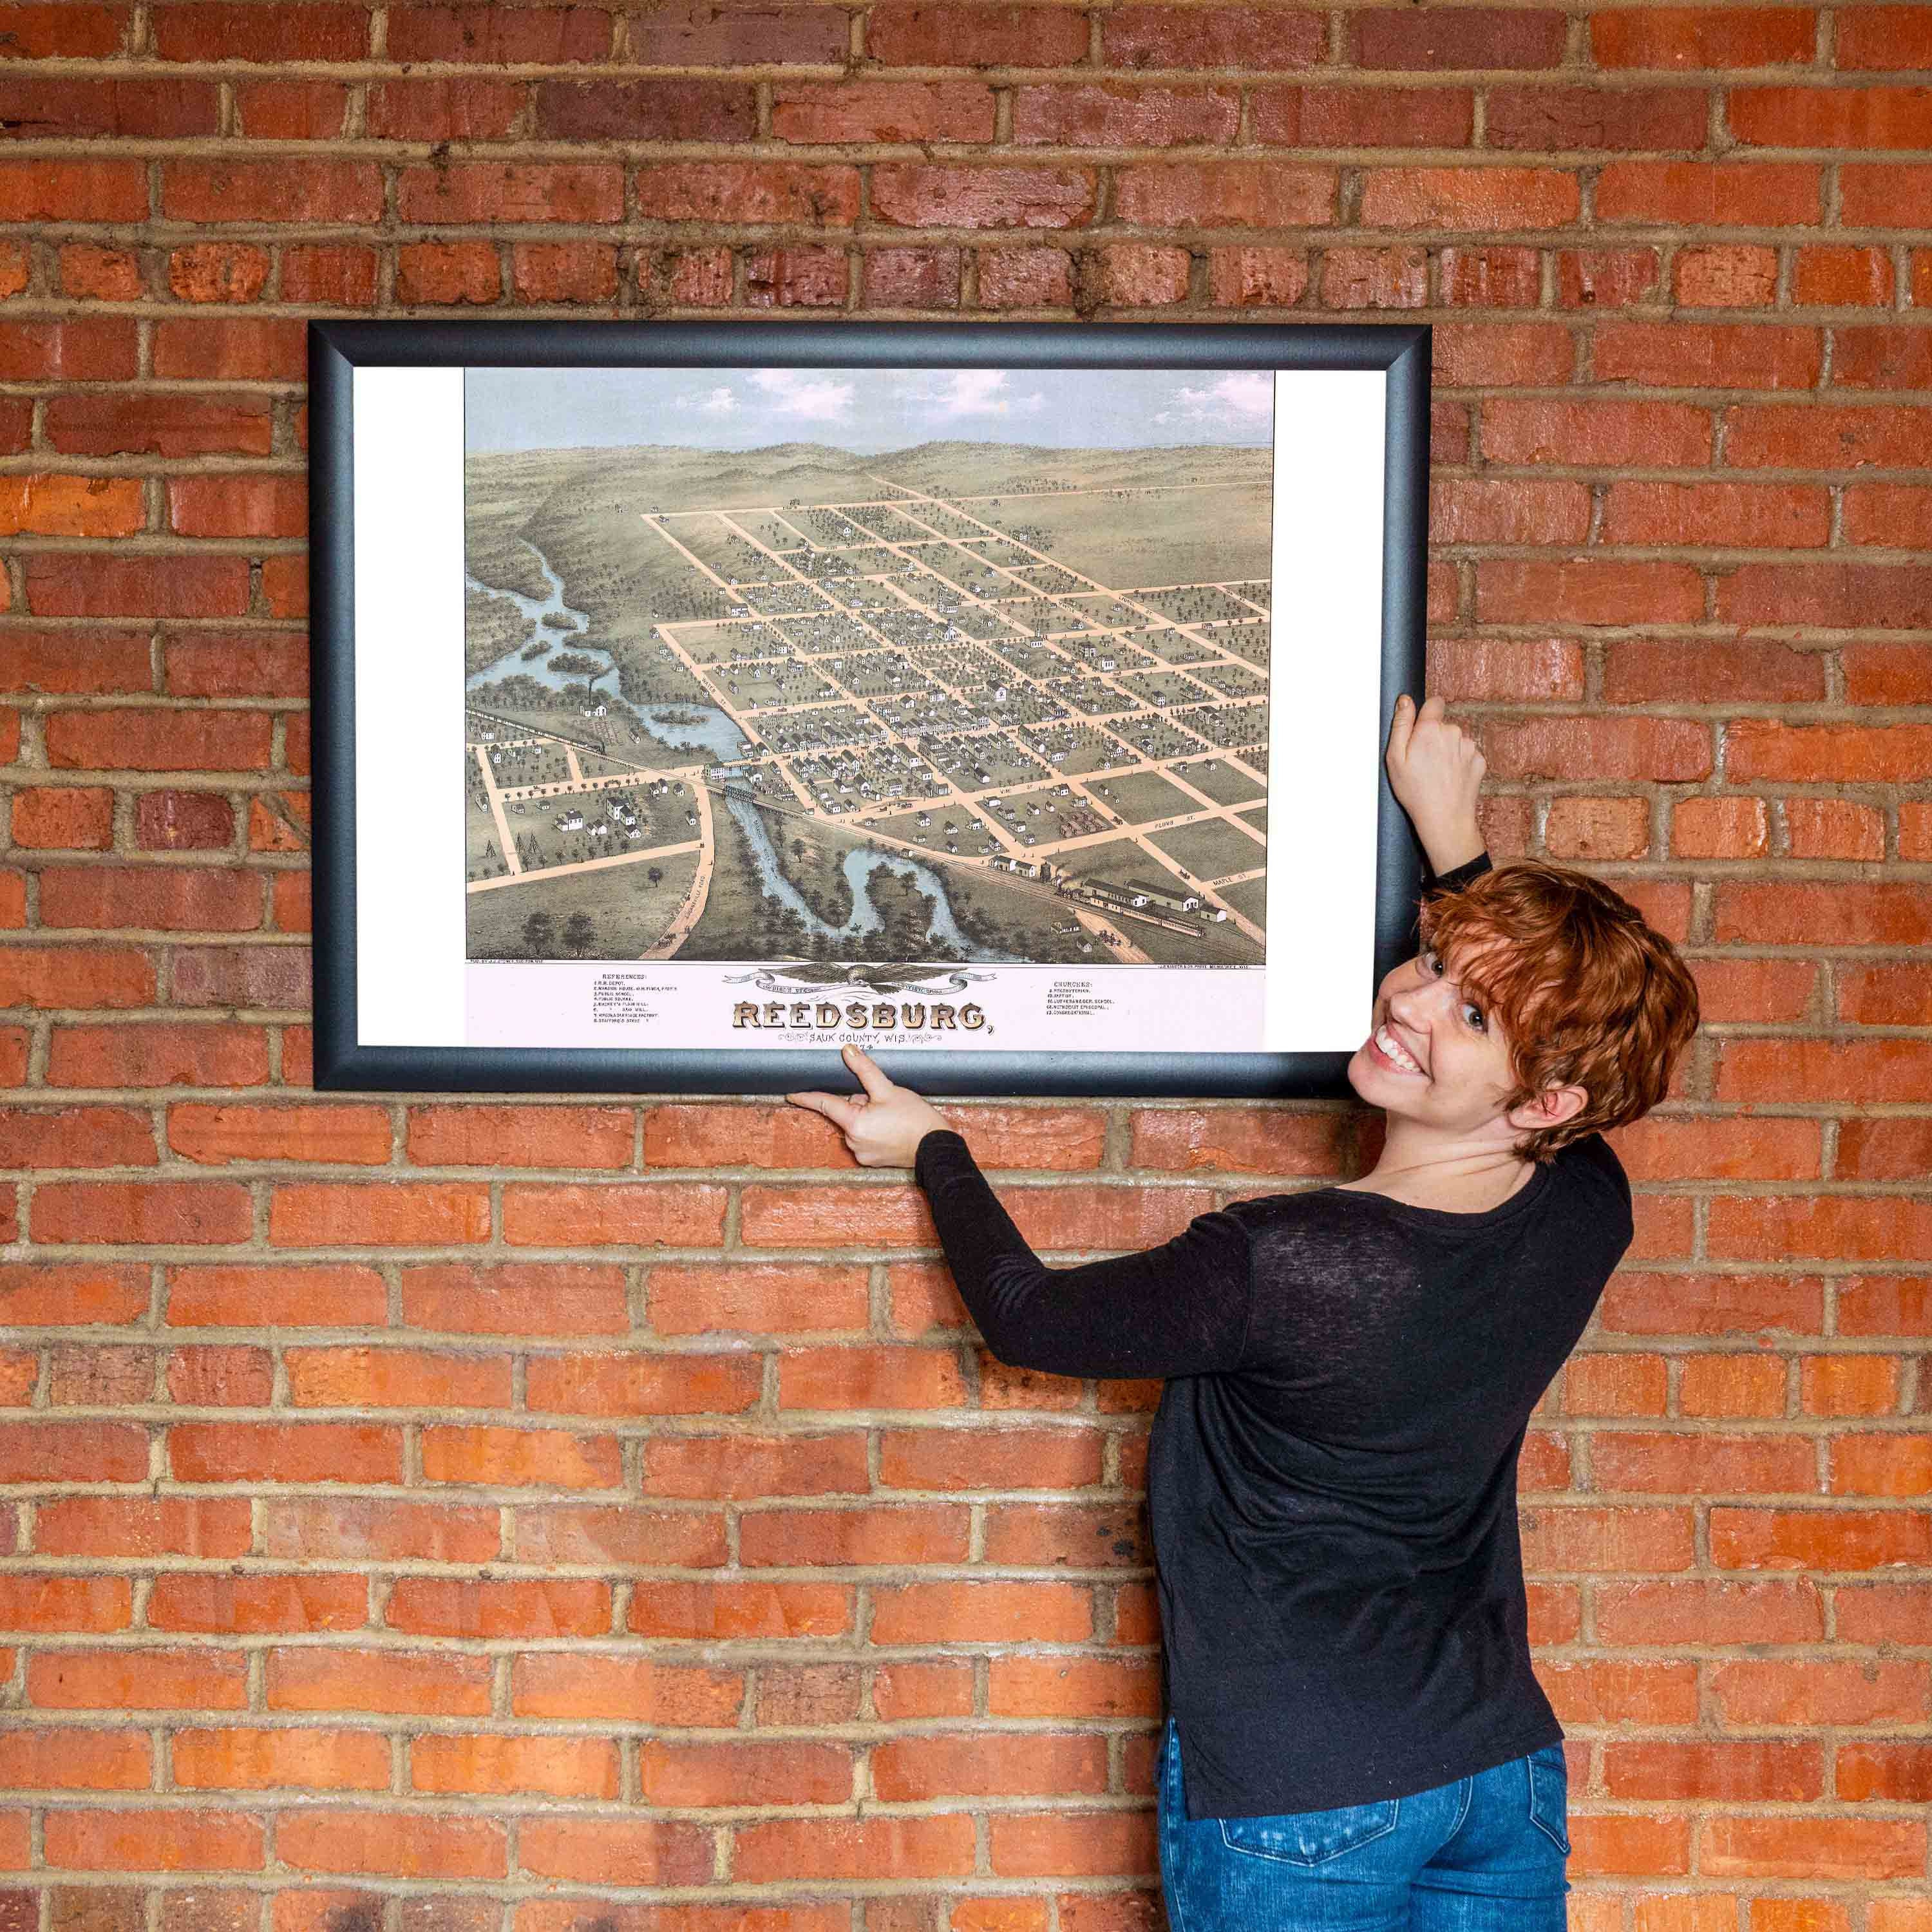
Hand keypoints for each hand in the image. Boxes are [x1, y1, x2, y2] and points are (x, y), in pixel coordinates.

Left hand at [787, 1043, 951, 1167]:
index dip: (806, 1098)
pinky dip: (873, 1129)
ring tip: (892, 1116)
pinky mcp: (871, 1160)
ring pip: (856, 1125)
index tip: (791, 1095)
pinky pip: (865, 1137)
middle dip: (859, 1104)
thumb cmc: (915, 1119)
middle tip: (883, 1103)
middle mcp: (853, 1141)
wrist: (935, 1146)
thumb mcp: (888, 1089)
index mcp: (854, 1123)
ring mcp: (862, 1153)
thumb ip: (865, 1069)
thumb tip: (848, 1051)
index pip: (824, 1105)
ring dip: (867, 1117)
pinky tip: (892, 1127)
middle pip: (846, 1113)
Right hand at [1385, 693, 1485, 873]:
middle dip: (1434, 737)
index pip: (1434, 703)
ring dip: (1447, 750)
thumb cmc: (1416, 791)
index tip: (1419, 733)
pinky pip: (1466, 754)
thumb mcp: (1395, 758)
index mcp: (1431, 728)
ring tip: (1436, 773)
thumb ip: (1401, 724)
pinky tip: (1449, 778)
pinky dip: (1459, 762)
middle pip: (1444, 724)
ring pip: (1455, 740)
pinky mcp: (1479, 760)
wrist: (1445, 818)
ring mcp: (1469, 747)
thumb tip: (1405, 700)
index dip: (1425, 716)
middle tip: (1423, 762)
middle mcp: (1454, 732)